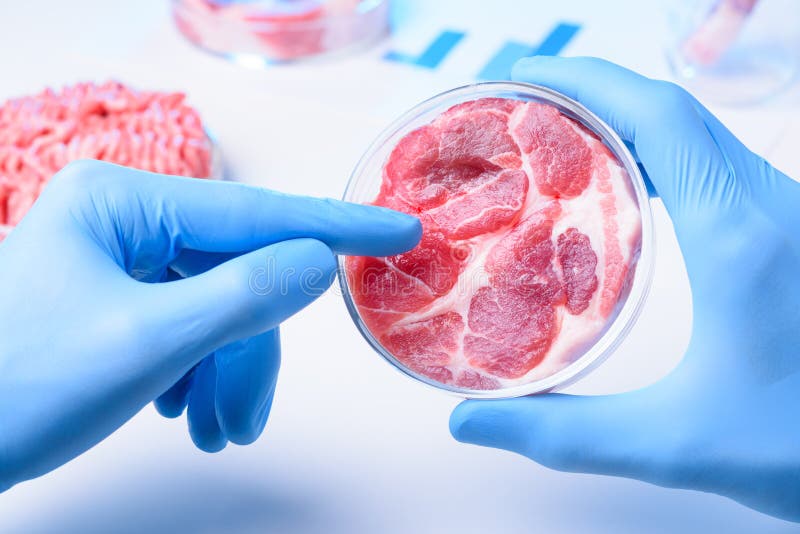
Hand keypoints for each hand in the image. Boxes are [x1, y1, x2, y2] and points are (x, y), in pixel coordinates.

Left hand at [0, 160, 420, 489]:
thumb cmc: (20, 389)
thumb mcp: (147, 342)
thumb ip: (244, 296)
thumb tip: (319, 264)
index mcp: (120, 201)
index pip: (254, 213)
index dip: (335, 227)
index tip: (400, 231)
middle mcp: (122, 218)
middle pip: (235, 277)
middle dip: (248, 355)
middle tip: (244, 427)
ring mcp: (119, 259)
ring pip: (215, 310)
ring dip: (224, 375)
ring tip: (212, 436)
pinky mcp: (115, 300)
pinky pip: (187, 327)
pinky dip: (198, 374)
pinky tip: (180, 413)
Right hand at [449, 57, 799, 521]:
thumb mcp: (677, 445)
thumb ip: (567, 434)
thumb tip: (470, 420)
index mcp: (740, 236)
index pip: (658, 116)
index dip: (585, 82)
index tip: (521, 78)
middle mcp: (773, 205)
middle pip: (674, 112)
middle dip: (594, 96)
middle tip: (524, 113)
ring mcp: (792, 212)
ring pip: (702, 134)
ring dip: (630, 122)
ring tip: (563, 143)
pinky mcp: (796, 230)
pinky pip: (720, 165)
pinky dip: (664, 155)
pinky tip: (632, 192)